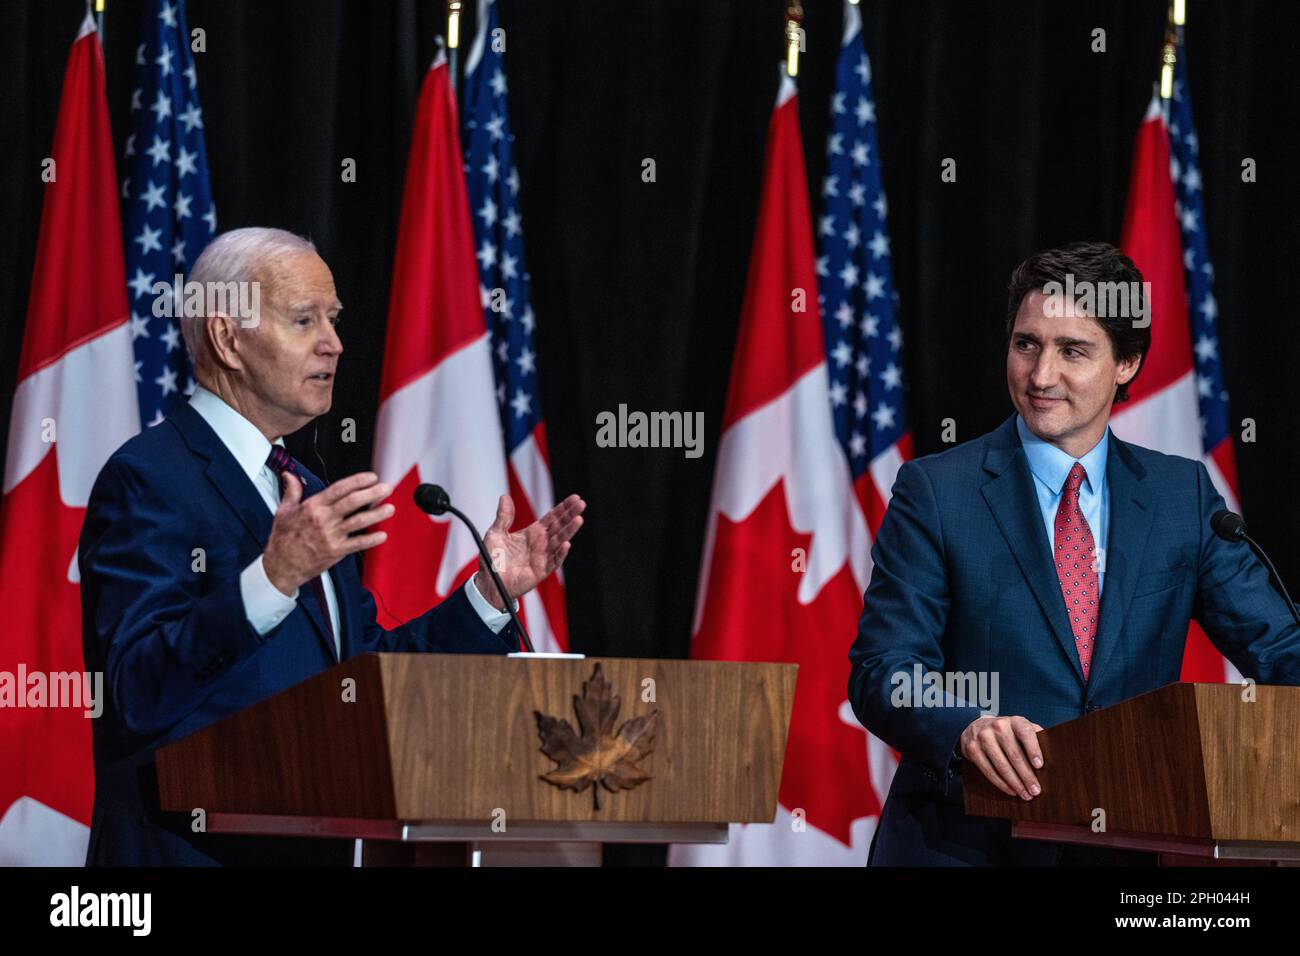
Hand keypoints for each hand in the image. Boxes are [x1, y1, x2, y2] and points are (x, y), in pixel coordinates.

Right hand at [263, 471, 394, 594]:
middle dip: (373, 493)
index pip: (339, 489)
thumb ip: (291, 491)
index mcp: (313, 507)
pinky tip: (382, 535)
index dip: (357, 481)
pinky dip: (371, 540)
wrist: (281, 566)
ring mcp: (331, 536)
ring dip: (377, 514)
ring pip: (358, 521)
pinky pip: (357, 544)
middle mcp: (323, 519)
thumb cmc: (283, 539)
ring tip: (390, 508)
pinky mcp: (336, 551)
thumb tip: (289, 475)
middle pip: (353, 502)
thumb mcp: (283, 511)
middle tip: (387, 488)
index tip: (371, 477)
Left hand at [475, 493, 585, 610]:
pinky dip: (560, 554)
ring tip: (578, 519)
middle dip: (571, 515)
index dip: (563, 508)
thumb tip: (504, 497)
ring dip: (569, 531)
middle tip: (581, 504)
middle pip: (560, 527)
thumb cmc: (492, 559)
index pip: (552, 518)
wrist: (488, 581)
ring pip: (560, 541)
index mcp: (532, 533)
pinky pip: (554, 561)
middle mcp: (541, 544)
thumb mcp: (495, 533)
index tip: (575, 498)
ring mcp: (542, 557)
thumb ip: (503, 516)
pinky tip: (566, 544)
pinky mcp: (541, 571)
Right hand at [959, 714, 1044, 800]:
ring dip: (1015, 783)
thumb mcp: (1020, 728)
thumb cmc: (1006, 732)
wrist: (975, 727)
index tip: (1040, 766)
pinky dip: (1001, 783)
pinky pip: (988, 771)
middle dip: (1026, 776)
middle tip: (1035, 790)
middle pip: (1014, 755)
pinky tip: (1011, 790)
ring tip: (1025, 794)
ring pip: (1001, 766)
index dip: (1033, 749)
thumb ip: (1035, 736)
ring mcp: (983, 738)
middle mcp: (998, 726)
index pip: (1025, 732)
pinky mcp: (973, 750)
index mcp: (1014, 721)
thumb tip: (1053, 754)